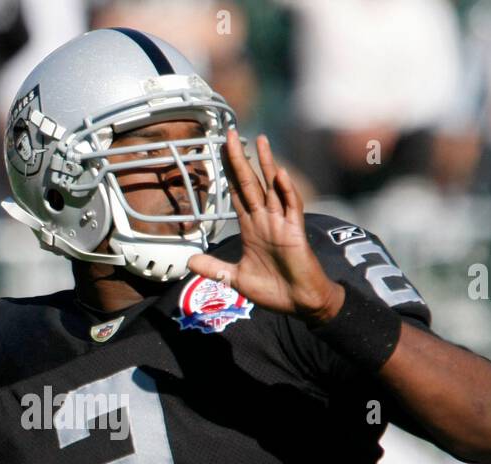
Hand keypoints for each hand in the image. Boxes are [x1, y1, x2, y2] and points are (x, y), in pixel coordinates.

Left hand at [187, 131, 343, 322]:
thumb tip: (189, 261)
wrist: (300, 303)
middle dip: (240, 160)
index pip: (237, 194)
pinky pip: (292, 207)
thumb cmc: (273, 290)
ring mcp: (282, 223)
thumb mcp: (235, 279)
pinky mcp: (296, 232)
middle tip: (231, 133)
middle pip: (250, 183)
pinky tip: (279, 175)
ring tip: (260, 141)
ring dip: (266, 165)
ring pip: (272, 188)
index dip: (228, 173)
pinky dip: (286, 191)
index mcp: (251, 228)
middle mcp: (265, 220)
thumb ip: (214, 269)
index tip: (220, 151)